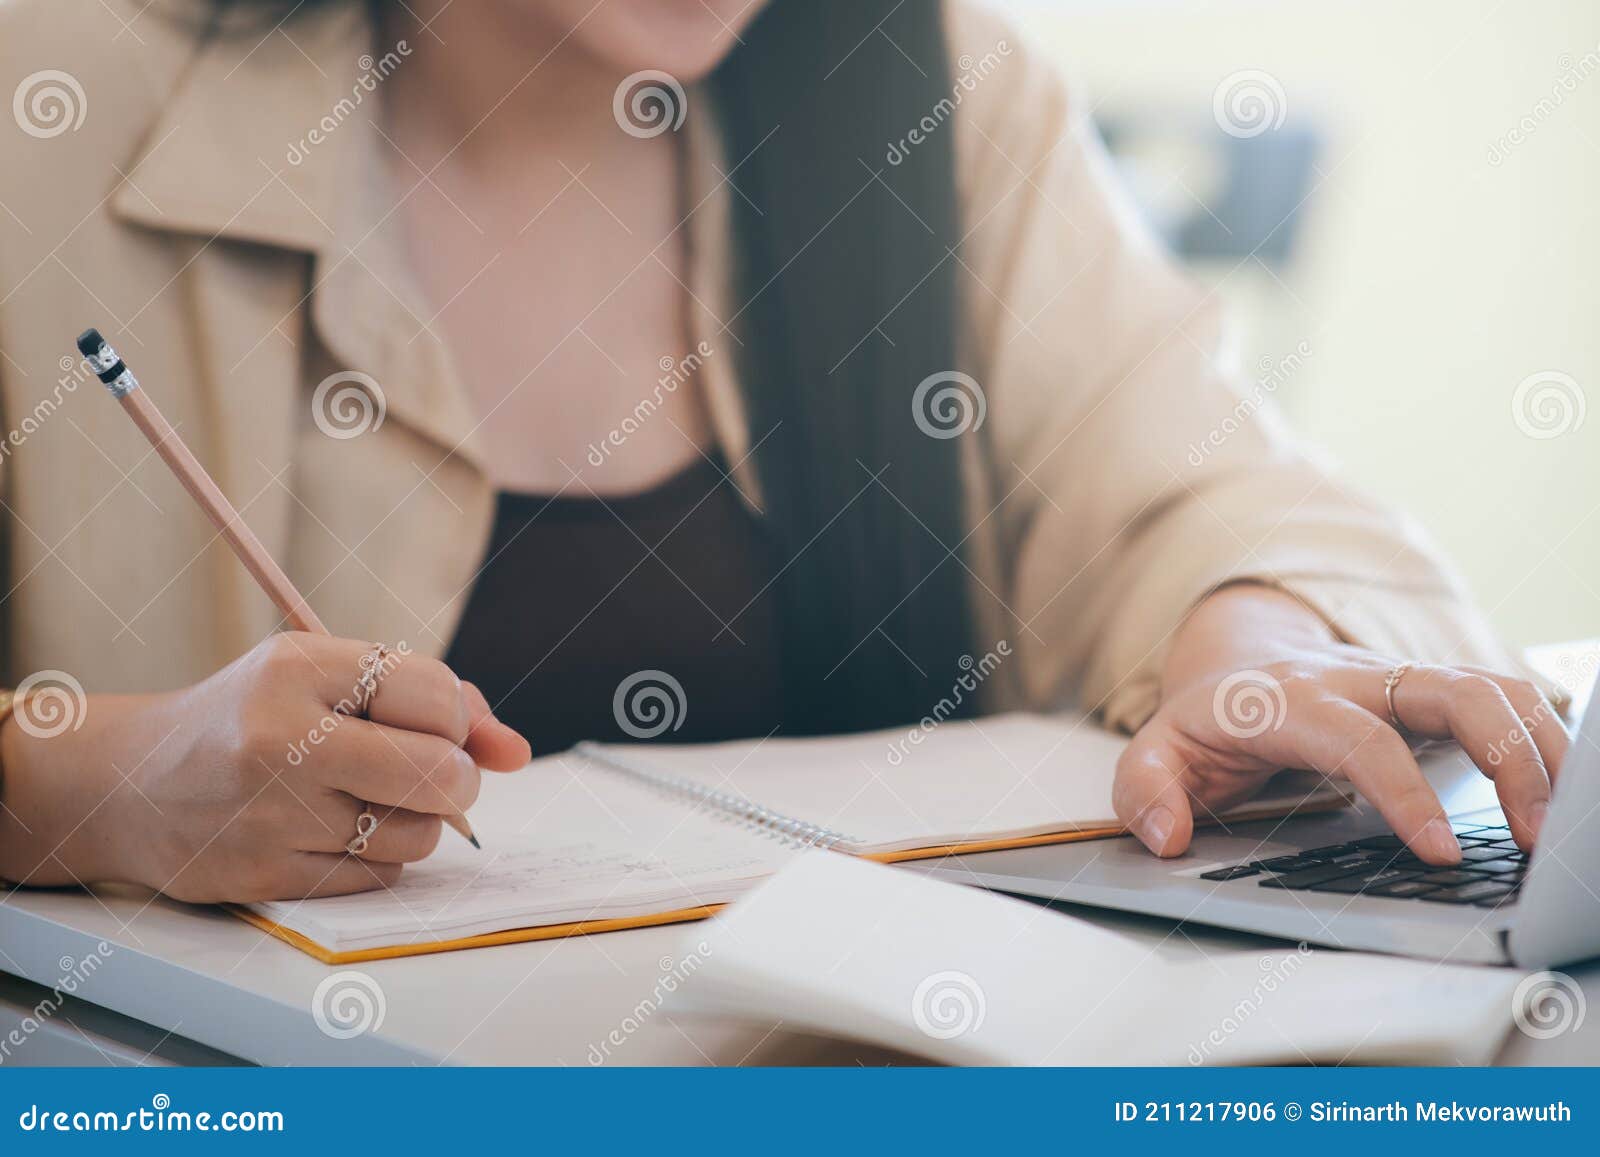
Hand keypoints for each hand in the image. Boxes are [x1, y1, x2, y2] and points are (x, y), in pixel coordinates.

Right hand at [0, 633, 529, 901]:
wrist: (127, 783)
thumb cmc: (251, 719)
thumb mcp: (327, 676)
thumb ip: (436, 701)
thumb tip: (515, 752)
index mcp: (299, 668)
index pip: (437, 696)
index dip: (456, 719)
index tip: (433, 726)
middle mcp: (280, 739)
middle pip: (439, 773)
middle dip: (456, 780)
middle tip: (430, 775)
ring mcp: (271, 814)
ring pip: (416, 834)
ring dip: (413, 823)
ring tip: (363, 800)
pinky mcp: (265, 877)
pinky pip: (379, 878)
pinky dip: (376, 860)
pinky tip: (330, 834)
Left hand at [1112, 586, 1567, 866]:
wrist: (1237, 657)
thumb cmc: (1206, 720)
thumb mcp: (1154, 750)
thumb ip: (1143, 790)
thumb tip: (1165, 835)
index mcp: (1286, 698)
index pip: (1356, 736)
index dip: (1401, 789)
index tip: (1439, 850)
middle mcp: (1353, 678)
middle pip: (1451, 690)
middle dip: (1505, 755)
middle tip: (1534, 835)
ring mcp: (1401, 678)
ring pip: (1492, 687)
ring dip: (1541, 747)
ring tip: (1560, 824)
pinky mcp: (1432, 690)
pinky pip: (1505, 698)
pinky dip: (1543, 736)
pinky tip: (1562, 789)